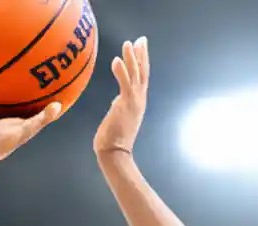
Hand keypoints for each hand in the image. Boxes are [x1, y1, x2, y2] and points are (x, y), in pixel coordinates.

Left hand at [94, 37, 149, 157]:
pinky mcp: (126, 105)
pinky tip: (116, 60)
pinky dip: (121, 71)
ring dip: (132, 58)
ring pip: (135, 75)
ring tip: (128, 43)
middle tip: (141, 39)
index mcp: (138, 101)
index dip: (142, 61)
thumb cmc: (114, 138)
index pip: (141, 77)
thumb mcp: (119, 117)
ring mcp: (134, 102)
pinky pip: (124, 84)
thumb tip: (118, 99)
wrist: (115, 152)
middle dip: (142, 54)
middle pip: (143, 72)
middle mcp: (139, 99)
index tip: (140, 47)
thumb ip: (120, 106)